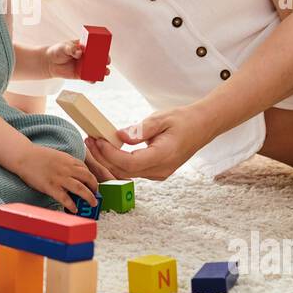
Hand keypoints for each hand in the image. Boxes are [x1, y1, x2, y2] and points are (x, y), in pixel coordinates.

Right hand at [13, 145, 100, 211]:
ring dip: (89, 197)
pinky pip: (65, 198)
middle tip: (96, 195)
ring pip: (80, 188)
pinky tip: (75, 209)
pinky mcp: (50, 187)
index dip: (92, 178)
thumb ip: (67, 164)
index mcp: (69, 160)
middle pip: (87, 178)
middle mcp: (67, 168)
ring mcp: (59, 178)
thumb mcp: (58, 156)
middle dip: (95, 188)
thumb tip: (75, 174)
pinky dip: (72, 204)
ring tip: (92, 204)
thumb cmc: (38, 156)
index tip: (94, 185)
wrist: (23, 156)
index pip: (86, 169)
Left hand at [45, 39, 105, 79]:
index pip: (95, 47)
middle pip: (98, 59)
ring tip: (105, 72)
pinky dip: (92, 79)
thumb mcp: (64, 47)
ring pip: (95, 69)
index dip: (102, 49)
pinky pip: (88, 77)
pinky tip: (94, 80)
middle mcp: (86, 57)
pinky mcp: (80, 75)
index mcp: (84, 47)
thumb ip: (71, 49)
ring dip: (102, 71)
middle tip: (107, 62)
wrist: (49, 62)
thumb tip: (78, 52)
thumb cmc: (57, 51)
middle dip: (105, 60)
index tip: (105, 51)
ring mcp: (84, 66)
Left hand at [84, 104, 210, 180]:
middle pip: (123, 171)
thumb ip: (140, 130)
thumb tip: (119, 136)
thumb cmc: (183, 119)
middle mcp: (160, 170)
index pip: (128, 162)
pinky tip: (109, 148)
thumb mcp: (161, 118)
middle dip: (103, 157)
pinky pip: (132, 171)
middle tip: (90, 140)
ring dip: (108, 160)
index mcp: (163, 156)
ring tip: (95, 143)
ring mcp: (158, 173)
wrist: (202, 126)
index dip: (109, 154)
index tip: (98, 139)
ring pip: (126, 173)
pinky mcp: (156, 171)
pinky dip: (117, 161)